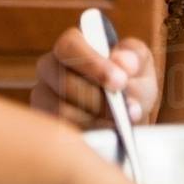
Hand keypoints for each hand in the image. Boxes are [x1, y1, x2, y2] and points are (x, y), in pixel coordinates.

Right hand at [31, 26, 158, 127]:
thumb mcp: (140, 67)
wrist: (125, 120)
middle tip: (127, 111)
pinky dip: (89, 136)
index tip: (120, 81)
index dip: (93, 64)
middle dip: (99, 99)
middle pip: (64, 82)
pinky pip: (62, 135)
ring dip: (96, 121)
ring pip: (61, 112)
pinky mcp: (48, 127)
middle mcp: (50, 71)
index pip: (69, 46)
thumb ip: (135, 58)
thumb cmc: (130, 85)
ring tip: (120, 126)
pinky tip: (107, 137)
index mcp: (70, 48)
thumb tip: (123, 62)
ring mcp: (44, 100)